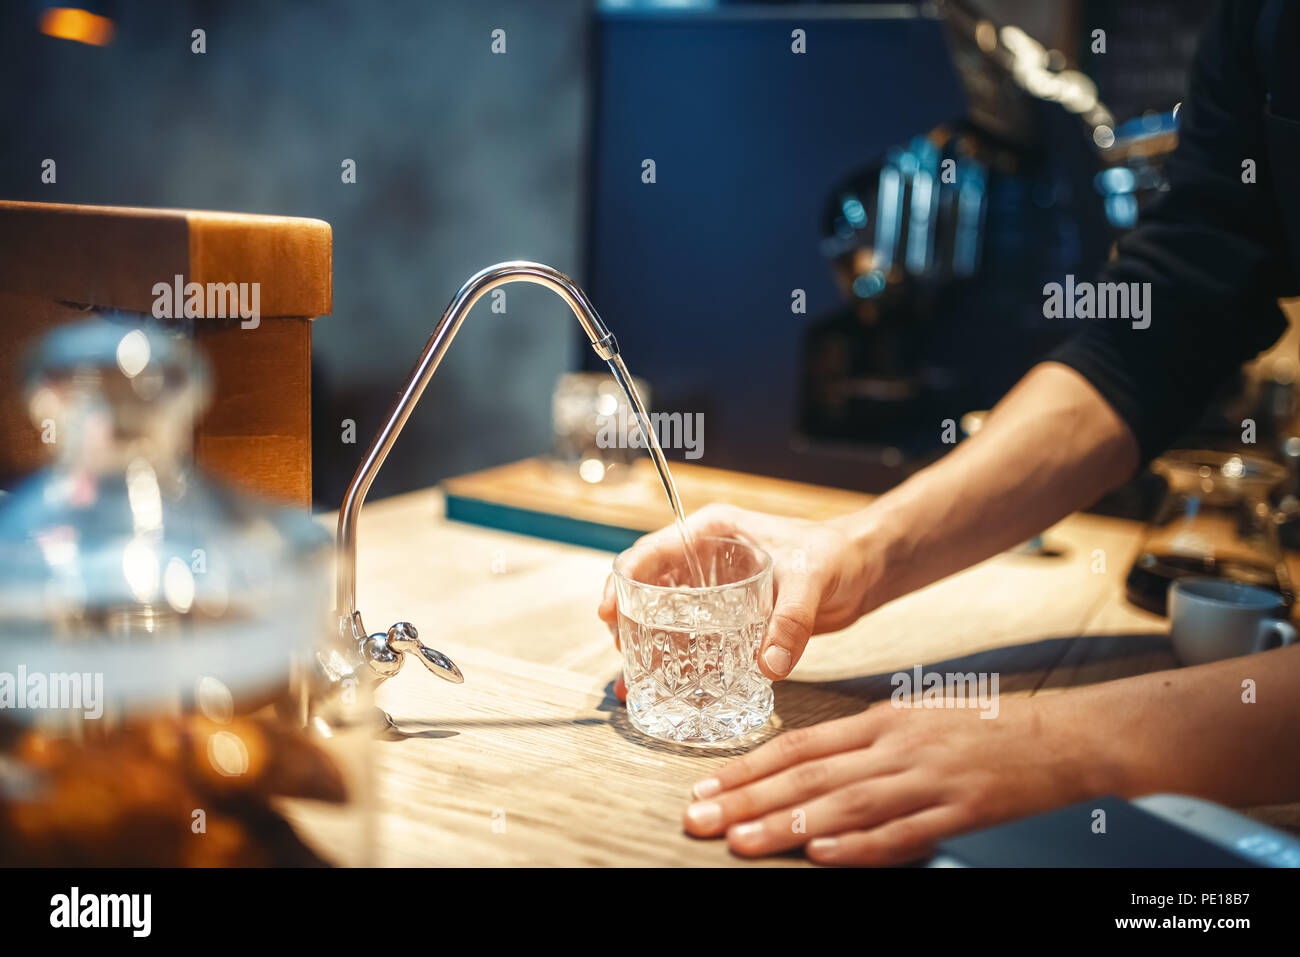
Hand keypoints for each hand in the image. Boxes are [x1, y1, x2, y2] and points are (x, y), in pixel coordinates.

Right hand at [598, 503, 879, 687]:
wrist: (865, 570)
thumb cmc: (838, 554)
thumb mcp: (811, 580)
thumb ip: (791, 620)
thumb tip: (770, 665)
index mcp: (713, 534)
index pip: (653, 552)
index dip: (623, 580)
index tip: (609, 612)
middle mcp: (707, 561)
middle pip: (650, 589)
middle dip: (628, 622)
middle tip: (621, 657)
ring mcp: (717, 591)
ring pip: (667, 617)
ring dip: (648, 647)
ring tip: (633, 683)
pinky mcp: (731, 618)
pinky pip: (695, 639)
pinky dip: (679, 661)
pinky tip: (669, 688)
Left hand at [681, 692, 1109, 865]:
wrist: (1063, 735)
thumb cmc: (984, 727)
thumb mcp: (916, 718)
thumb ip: (865, 741)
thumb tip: (807, 764)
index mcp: (882, 721)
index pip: (800, 744)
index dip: (748, 767)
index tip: (705, 787)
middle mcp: (896, 746)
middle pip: (809, 774)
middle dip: (748, 798)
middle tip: (700, 819)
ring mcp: (928, 778)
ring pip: (845, 803)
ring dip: (787, 824)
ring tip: (741, 842)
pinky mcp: (962, 811)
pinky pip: (903, 831)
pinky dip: (860, 845)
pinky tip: (822, 854)